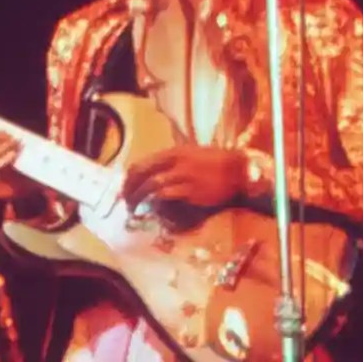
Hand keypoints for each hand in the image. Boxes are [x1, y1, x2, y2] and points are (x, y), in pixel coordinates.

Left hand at [122, 146, 246, 208]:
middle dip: (129, 189)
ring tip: (135, 209)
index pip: (141, 164)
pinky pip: (167, 195)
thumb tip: (151, 176)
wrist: (238, 169)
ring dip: (139, 198)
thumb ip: (171, 163)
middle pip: (142, 174)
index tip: (125, 190)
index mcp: (173, 153)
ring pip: (152, 185)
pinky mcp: (192, 190)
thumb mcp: (190, 155)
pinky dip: (156, 201)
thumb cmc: (214, 162)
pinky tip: (152, 207)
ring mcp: (183, 176)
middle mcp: (175, 162)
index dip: (129, 179)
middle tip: (126, 202)